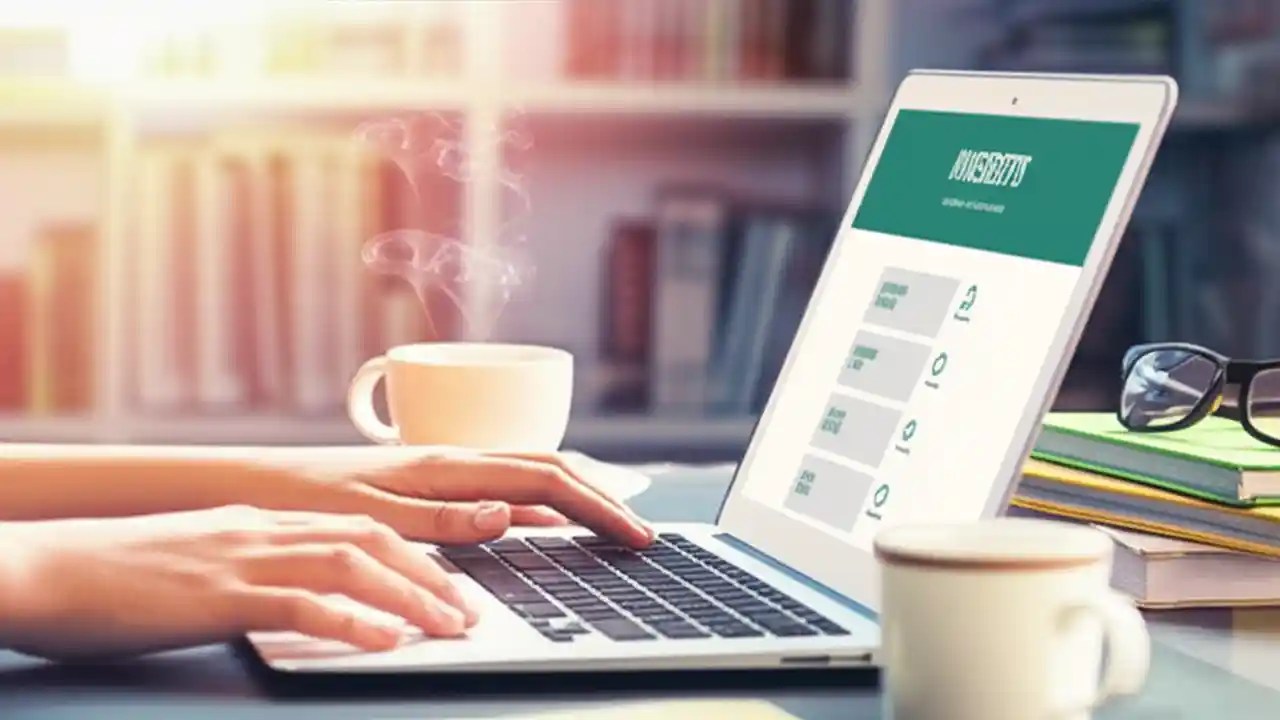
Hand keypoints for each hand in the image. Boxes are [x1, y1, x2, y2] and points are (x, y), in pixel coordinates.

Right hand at [0, 506, 473, 661]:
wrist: (46, 567)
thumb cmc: (115, 575)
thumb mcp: (198, 561)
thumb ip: (249, 567)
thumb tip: (289, 590)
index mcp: (261, 521)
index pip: (358, 526)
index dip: (413, 553)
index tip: (450, 583)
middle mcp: (262, 530)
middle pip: (370, 539)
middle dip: (430, 576)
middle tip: (469, 613)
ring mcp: (243, 558)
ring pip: (351, 565)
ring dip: (410, 597)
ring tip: (449, 629)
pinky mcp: (219, 595)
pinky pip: (299, 605)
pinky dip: (350, 621)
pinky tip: (384, 641)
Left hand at [317, 451, 654, 546]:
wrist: (254, 484)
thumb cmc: (305, 499)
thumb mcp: (373, 518)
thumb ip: (444, 519)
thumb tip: (511, 514)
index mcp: (448, 465)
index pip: (545, 480)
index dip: (597, 507)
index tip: (635, 534)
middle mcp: (454, 460)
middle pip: (549, 469)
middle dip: (601, 497)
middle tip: (639, 533)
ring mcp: (445, 469)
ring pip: (529, 475)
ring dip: (575, 498)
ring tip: (610, 524)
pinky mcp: (432, 483)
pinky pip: (502, 489)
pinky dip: (539, 506)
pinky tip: (546, 525)